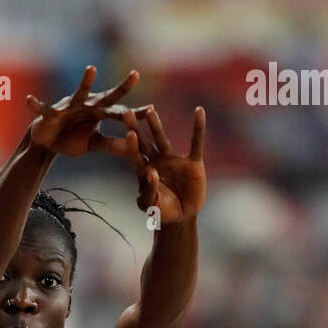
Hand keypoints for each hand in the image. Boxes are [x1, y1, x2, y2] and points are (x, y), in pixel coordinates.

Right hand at [26, 65, 145, 157]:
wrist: (48, 140)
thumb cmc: (72, 139)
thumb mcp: (93, 145)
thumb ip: (111, 145)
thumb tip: (131, 148)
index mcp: (100, 113)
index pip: (121, 112)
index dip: (135, 113)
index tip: (152, 111)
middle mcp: (88, 105)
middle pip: (108, 97)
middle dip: (121, 87)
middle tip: (136, 75)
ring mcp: (70, 106)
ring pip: (80, 93)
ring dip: (86, 81)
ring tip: (92, 69)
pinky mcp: (52, 113)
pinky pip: (44, 109)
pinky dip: (36, 105)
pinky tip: (28, 100)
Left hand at [114, 105, 206, 221]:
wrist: (181, 217)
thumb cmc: (162, 212)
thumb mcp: (151, 205)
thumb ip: (149, 191)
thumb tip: (152, 172)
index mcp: (144, 172)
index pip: (135, 157)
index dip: (131, 146)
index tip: (129, 134)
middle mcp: (156, 162)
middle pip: (144, 143)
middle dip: (136, 129)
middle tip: (128, 113)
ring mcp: (173, 160)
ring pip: (162, 140)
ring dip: (155, 126)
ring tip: (150, 110)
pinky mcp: (192, 162)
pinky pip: (196, 143)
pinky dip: (198, 128)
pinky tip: (199, 111)